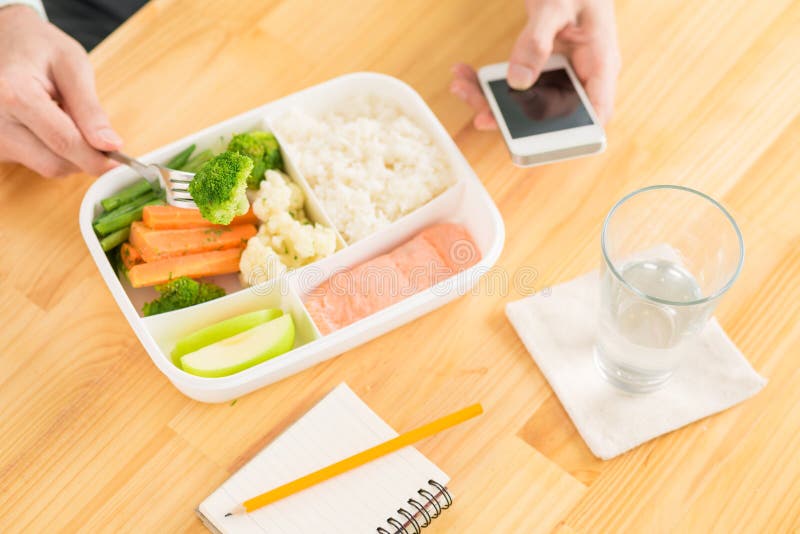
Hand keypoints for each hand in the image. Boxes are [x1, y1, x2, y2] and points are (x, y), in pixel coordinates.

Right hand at [0, 5, 120, 177]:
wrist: (2, 37)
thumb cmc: (38, 46)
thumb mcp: (73, 66)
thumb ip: (90, 109)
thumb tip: (110, 146)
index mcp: (15, 94)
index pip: (65, 143)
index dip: (96, 159)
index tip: (119, 162)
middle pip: (54, 164)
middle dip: (84, 158)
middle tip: (96, 136)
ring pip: (44, 167)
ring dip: (67, 154)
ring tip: (64, 118)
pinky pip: (31, 161)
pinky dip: (49, 150)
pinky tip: (46, 124)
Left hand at [451, 0, 620, 128]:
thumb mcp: (556, 6)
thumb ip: (537, 42)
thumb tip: (519, 81)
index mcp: (600, 65)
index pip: (596, 114)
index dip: (569, 138)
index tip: (530, 141)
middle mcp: (580, 77)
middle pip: (549, 115)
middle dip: (510, 118)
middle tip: (479, 112)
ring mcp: (559, 75)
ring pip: (525, 104)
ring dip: (490, 100)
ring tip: (462, 86)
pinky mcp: (539, 70)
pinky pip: (514, 86)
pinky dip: (487, 83)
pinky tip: (466, 74)